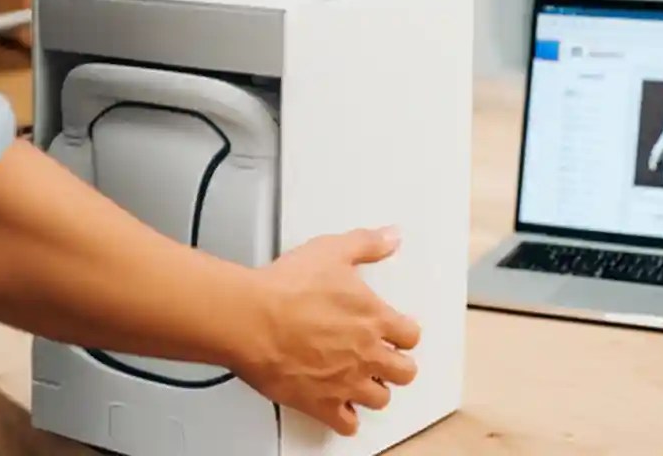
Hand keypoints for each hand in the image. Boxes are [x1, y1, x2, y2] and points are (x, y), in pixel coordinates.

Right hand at [234, 227, 420, 435]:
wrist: (251, 319)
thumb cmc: (285, 289)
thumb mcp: (331, 251)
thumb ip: (367, 245)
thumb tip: (392, 237)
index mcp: (374, 318)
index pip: (411, 335)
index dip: (405, 333)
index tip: (397, 331)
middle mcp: (366, 354)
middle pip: (404, 372)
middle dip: (397, 365)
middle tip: (385, 358)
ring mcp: (346, 382)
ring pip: (380, 399)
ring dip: (375, 390)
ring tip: (364, 381)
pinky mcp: (320, 403)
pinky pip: (347, 424)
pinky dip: (346, 418)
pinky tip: (340, 407)